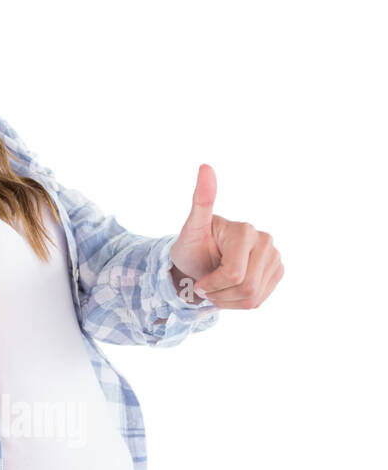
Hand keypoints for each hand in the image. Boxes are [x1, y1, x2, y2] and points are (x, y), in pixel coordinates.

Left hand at [168, 164, 282, 308]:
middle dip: (220, 294)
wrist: (199, 263)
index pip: (233, 274)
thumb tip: (205, 166)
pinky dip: (240, 303)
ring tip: (217, 288)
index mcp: (244, 230)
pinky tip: (230, 290)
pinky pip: (260, 301)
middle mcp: (265, 240)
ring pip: (254, 298)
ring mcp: (274, 256)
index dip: (212, 284)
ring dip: (228, 301)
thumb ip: (201, 201)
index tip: (200, 280)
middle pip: (246, 287)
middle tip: (207, 286)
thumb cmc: (192, 247)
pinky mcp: (278, 270)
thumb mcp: (191, 228)